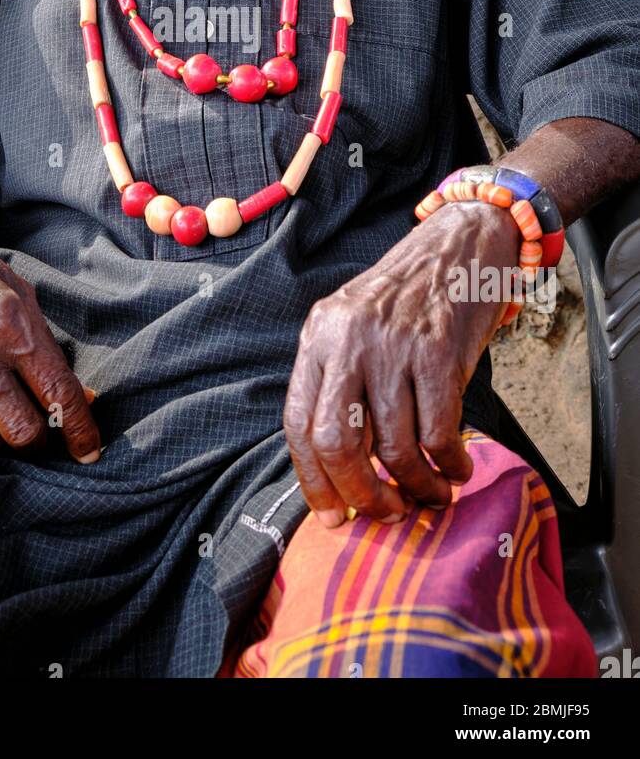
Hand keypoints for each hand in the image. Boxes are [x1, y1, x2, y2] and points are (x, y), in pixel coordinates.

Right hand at [0, 192, 100, 460]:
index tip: (89, 451)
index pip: (59, 394)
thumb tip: (80, 397)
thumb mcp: (19, 295)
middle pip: (21, 432)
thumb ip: (46, 348)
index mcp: (13, 327)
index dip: (80, 430)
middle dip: (39, 442)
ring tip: (2, 427)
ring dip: (0, 445)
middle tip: (39, 434)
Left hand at [284, 201, 518, 525]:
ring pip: (393, 446)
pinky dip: (448, 464)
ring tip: (429, 496)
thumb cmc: (407, 298)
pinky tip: (455, 469)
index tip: (334, 513)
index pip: (297, 422)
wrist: (459, 245)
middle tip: (384, 512)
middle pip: (336, 443)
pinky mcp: (440, 352)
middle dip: (360, 494)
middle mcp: (349, 340)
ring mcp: (394, 345)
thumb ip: (340, 380)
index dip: (313, 479)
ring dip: (415, 487)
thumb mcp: (353, 325)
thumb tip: (339, 469)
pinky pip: (439, 431)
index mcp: (319, 336)